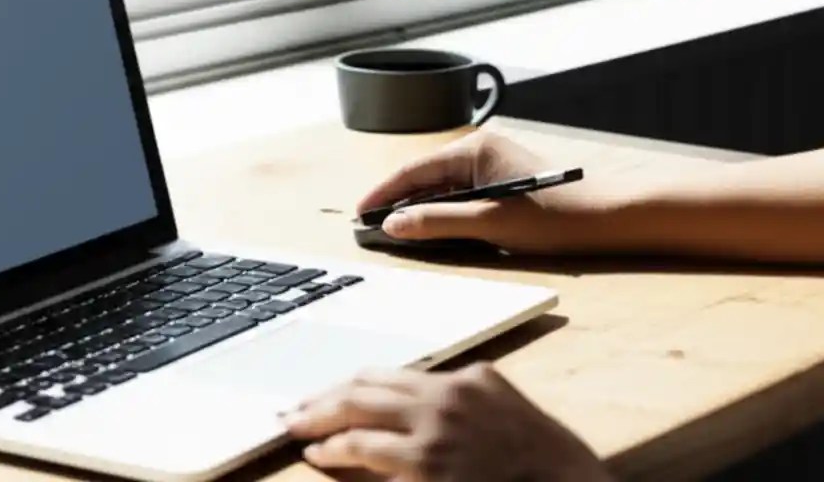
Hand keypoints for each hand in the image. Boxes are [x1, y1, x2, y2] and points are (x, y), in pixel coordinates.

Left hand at [282, 363, 611, 481]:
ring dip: (321, 423)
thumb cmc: (548, 464)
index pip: (391, 376)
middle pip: (367, 388)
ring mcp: (437, 431)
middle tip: (294, 410)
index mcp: (469, 379)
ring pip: (359, 416)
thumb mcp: (509, 410)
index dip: (351, 386)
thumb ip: (469, 394)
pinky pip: (367, 454)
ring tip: (298, 431)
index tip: (326, 394)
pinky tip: (321, 456)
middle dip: (324, 398)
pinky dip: (337, 452)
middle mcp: (448, 397)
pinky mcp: (428, 467)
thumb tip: (428, 392)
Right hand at [358, 130, 625, 254]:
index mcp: (474, 150)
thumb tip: (393, 225)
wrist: (617, 217)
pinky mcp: (507, 183)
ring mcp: (495, 166)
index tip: (360, 215)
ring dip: (421, 209)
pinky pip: (463, 195)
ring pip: (444, 188)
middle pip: (426, 178)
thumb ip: (437, 222)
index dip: (383, 193)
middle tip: (371, 228)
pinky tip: (435, 231)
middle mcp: (482, 151)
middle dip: (398, 202)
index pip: (413, 170)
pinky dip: (445, 212)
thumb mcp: (491, 224)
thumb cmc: (560, 217)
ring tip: (396, 233)